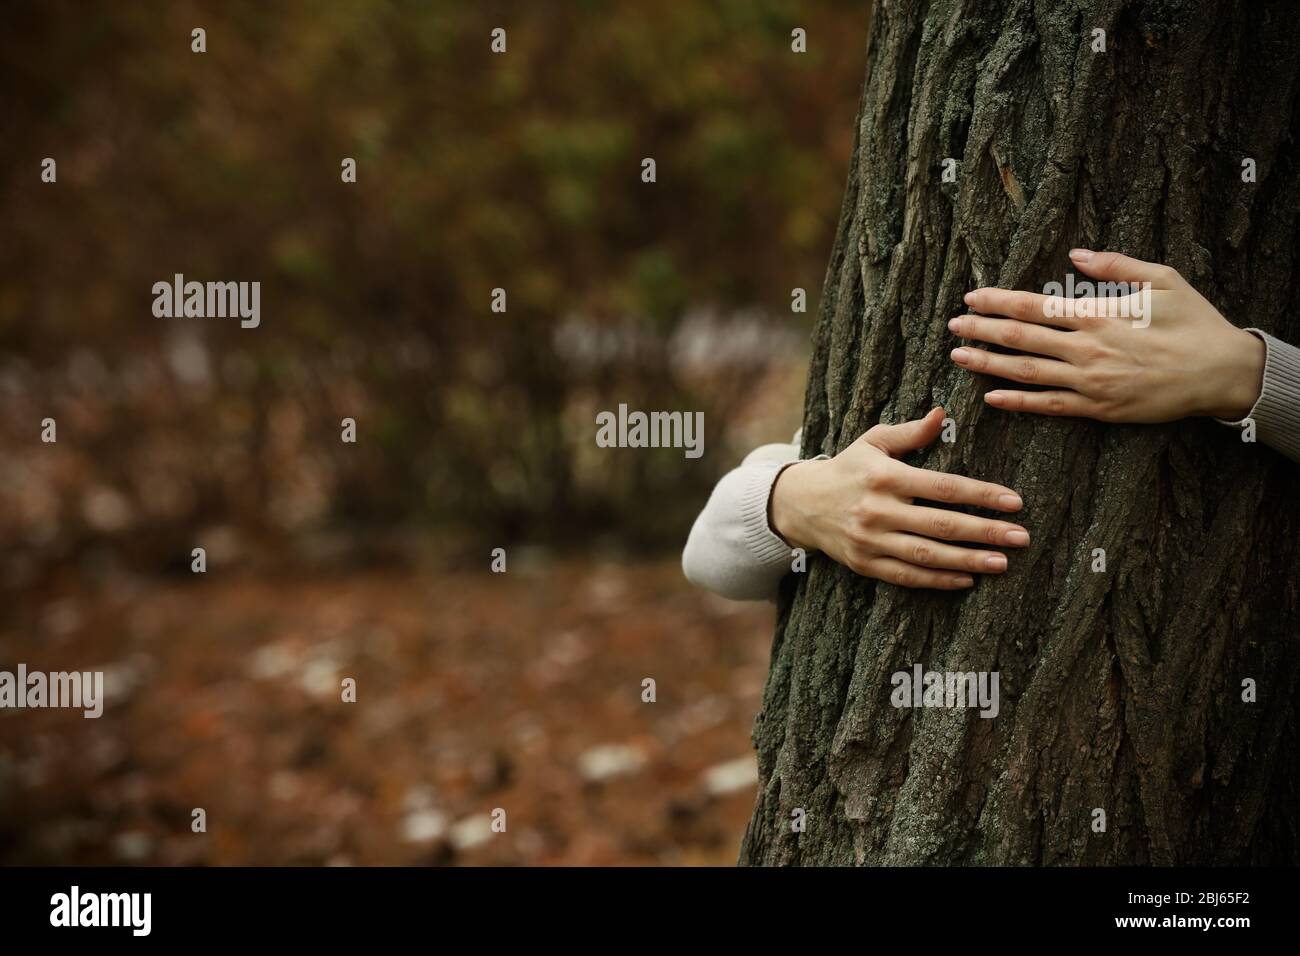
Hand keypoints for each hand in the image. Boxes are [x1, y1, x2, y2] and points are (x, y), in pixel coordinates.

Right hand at [769, 407, 1028, 589]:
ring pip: (927, 555)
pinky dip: (938, 580)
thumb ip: (911, 432)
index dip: (981, 495)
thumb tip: (944, 413)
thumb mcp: (874, 442)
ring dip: (968, 561)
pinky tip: (967, 578)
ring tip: (1002, 563)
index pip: (943, 487)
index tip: (1014, 502)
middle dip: (985, 532)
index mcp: (885, 476)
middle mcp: (878, 510)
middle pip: (941, 525)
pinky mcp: (865, 564)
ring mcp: (870, 541)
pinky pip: (907, 576)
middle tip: (1020, 537)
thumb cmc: (848, 467)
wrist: (801, 503)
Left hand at [949, 250, 1265, 421]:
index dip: (998, 301)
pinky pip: (1048, 406)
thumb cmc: (1196, 323)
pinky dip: (1017, 402)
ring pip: (1026, 373)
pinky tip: (991, 397)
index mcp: (1099, 315)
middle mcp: (1087, 350)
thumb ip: (1116, 266)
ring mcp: (1090, 383)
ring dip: (988, 364)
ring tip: (958, 357)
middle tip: (952, 325)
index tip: (971, 296)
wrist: (1223, 374)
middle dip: (981, 330)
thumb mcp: (1164, 279)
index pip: (1035, 306)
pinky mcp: (1098, 409)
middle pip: (1020, 338)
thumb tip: (1076, 252)